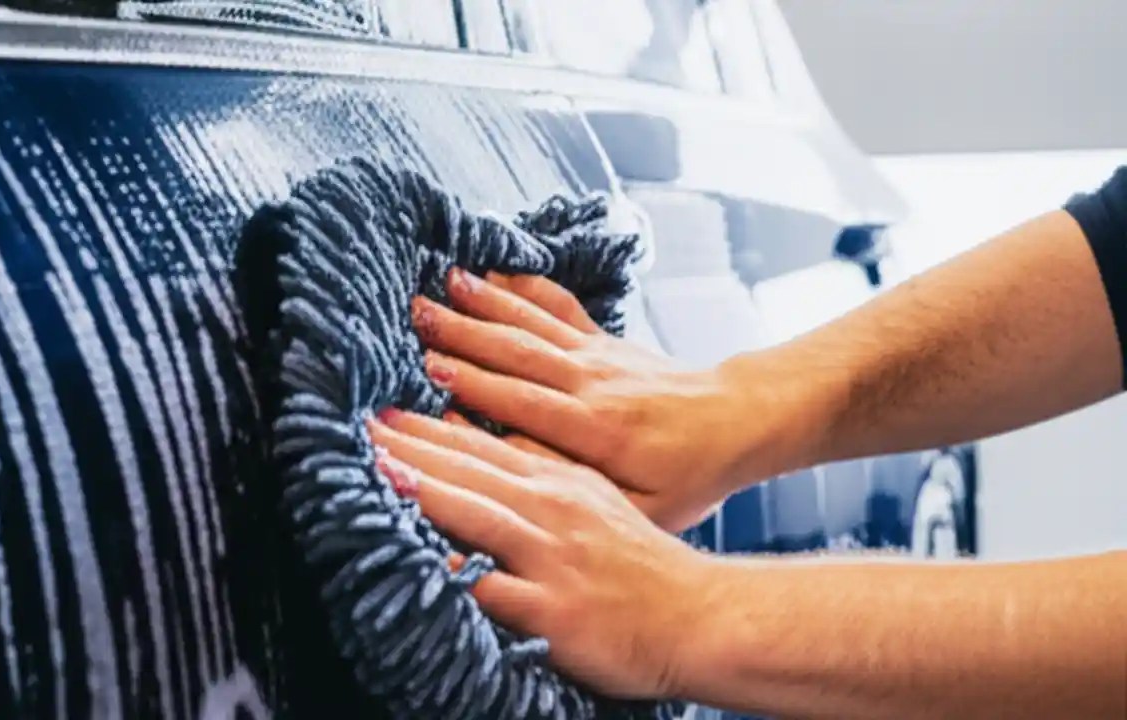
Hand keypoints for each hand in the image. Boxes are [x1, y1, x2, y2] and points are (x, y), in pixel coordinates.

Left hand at [367, 410, 716, 699]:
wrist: (699, 614)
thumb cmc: (640, 559)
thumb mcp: (592, 494)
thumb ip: (537, 465)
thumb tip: (475, 435)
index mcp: (558, 480)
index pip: (480, 444)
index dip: (426, 427)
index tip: (379, 411)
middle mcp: (551, 509)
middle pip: (468, 469)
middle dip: (409, 447)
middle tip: (357, 427)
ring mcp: (552, 557)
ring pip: (476, 513)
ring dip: (422, 490)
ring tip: (376, 471)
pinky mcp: (554, 609)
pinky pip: (493, 590)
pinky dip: (454, 573)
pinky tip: (416, 560)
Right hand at [414, 268, 786, 531]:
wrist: (734, 423)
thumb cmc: (685, 476)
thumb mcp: (642, 505)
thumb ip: (577, 486)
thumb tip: (512, 461)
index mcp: (597, 429)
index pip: (521, 402)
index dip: (472, 384)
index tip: (425, 368)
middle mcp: (592, 381)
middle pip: (516, 351)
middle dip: (461, 332)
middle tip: (412, 316)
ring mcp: (597, 355)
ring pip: (530, 323)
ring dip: (482, 302)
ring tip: (438, 283)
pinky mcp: (602, 340)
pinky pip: (558, 307)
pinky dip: (524, 286)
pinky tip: (492, 270)